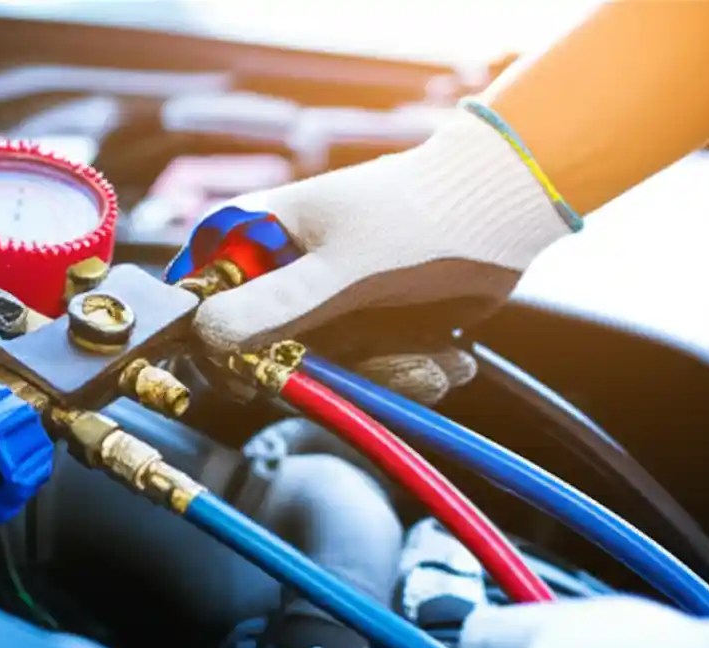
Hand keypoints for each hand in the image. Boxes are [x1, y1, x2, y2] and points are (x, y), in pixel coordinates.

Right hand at [185, 109, 571, 357]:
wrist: (509, 210)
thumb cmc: (424, 214)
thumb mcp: (346, 265)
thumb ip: (277, 302)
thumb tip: (206, 334)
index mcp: (258, 234)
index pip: (200, 294)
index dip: (214, 343)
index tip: (250, 374)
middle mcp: (286, 271)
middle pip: (264, 350)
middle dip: (330, 373)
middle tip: (374, 366)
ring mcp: (327, 301)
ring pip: (326, 372)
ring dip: (386, 375)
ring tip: (432, 355)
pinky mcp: (368, 325)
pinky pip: (369, 374)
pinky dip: (410, 372)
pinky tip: (445, 352)